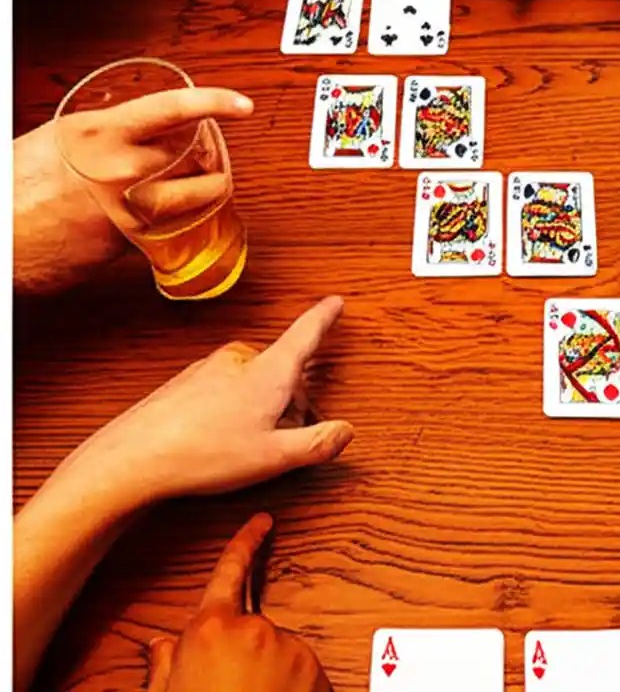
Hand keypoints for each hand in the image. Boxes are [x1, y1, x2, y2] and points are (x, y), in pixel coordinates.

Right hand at [13, 87, 252, 294]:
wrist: (1, 235)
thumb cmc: (21, 185)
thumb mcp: (64, 142)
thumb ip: (109, 135)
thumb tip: (144, 132)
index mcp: (98, 133)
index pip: (171, 109)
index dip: (213, 102)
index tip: (241, 104)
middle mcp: (121, 168)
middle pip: (196, 153)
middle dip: (208, 154)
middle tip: (210, 154)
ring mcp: (133, 206)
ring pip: (202, 192)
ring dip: (212, 188)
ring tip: (210, 183)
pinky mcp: (137, 241)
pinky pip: (180, 223)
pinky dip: (188, 217)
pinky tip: (177, 213)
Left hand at [41, 297, 352, 508]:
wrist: (132, 458)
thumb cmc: (203, 453)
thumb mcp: (276, 456)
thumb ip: (318, 443)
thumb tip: (345, 431)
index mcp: (267, 372)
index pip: (305, 336)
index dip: (324, 318)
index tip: (335, 302)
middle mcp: (238, 361)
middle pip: (283, 372)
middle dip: (293, 402)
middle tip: (284, 441)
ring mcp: (209, 370)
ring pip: (254, 382)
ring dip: (262, 408)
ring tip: (246, 446)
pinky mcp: (187, 383)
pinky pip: (226, 391)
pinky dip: (234, 411)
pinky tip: (219, 442)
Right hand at [146, 514, 331, 691]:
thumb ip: (165, 666)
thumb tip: (160, 646)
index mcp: (211, 628)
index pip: (229, 574)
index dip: (244, 544)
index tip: (262, 523)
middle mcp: (257, 629)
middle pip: (251, 626)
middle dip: (241, 651)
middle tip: (227, 686)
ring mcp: (293, 650)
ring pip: (278, 654)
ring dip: (267, 673)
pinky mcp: (319, 673)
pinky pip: (301, 675)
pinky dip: (291, 688)